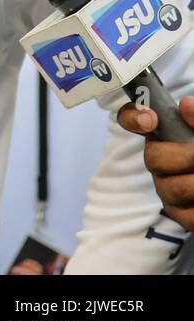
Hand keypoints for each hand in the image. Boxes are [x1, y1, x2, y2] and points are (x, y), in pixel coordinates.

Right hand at [117, 94, 193, 231]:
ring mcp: (169, 190)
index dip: (133, 118)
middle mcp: (162, 163)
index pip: (132, 120)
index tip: (150, 119)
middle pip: (153, 158)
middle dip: (185, 156)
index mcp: (166, 137)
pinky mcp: (182, 215)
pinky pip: (187, 215)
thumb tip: (185, 105)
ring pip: (172, 188)